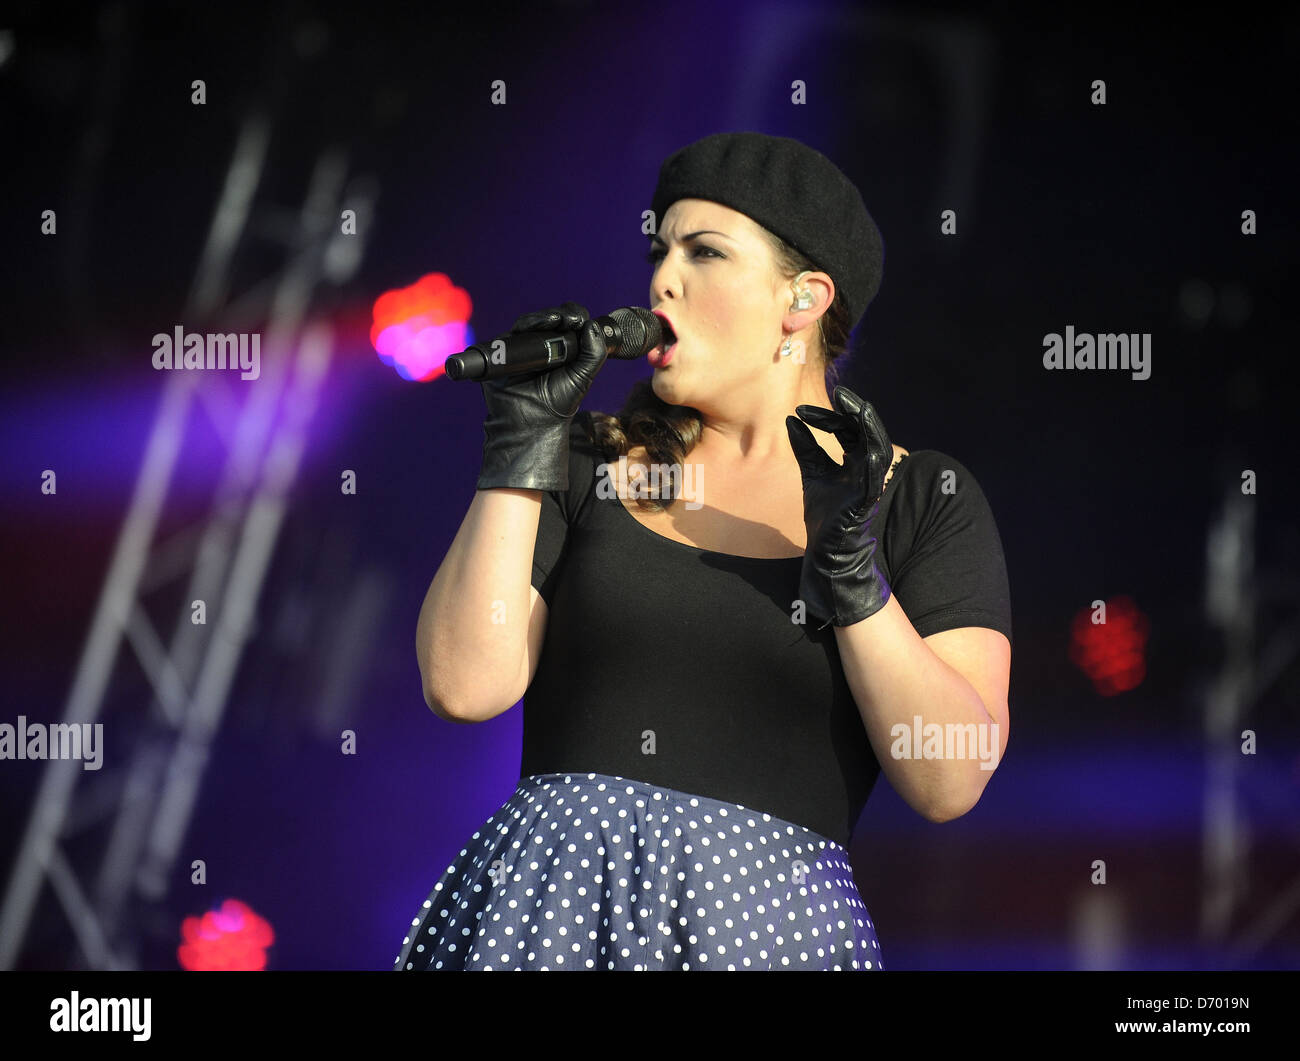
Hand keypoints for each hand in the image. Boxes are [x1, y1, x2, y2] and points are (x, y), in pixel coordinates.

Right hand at [477, 302, 608, 490]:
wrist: (534, 423)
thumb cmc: (559, 403)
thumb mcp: (583, 376)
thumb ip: (594, 353)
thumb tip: (593, 324)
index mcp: (561, 347)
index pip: (567, 322)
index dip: (574, 316)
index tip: (581, 320)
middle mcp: (540, 344)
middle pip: (548, 318)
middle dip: (559, 314)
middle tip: (570, 319)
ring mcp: (520, 348)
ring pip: (528, 323)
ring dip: (541, 318)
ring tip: (554, 320)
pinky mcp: (501, 353)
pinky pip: (509, 336)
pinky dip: (521, 329)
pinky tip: (530, 328)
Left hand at [785, 386, 893, 629]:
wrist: (827, 552)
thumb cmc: (823, 516)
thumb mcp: (811, 474)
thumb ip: (805, 449)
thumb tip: (791, 420)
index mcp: (853, 461)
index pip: (846, 429)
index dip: (826, 416)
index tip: (801, 409)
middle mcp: (866, 466)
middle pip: (863, 430)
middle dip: (853, 409)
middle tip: (838, 392)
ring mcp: (870, 480)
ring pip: (878, 443)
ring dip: (867, 422)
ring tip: (853, 404)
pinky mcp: (869, 496)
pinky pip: (876, 470)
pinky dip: (872, 451)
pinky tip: (863, 435)